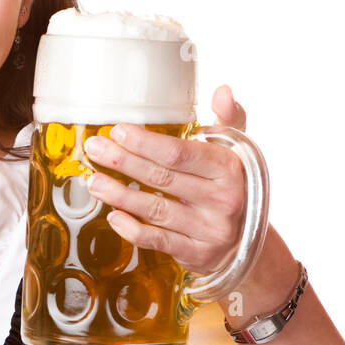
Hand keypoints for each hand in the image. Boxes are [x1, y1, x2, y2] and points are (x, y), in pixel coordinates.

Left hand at [82, 85, 248, 274]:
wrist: (250, 241)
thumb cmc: (234, 188)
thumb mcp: (238, 154)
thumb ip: (228, 121)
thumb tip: (223, 90)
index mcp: (230, 169)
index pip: (180, 153)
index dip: (145, 143)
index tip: (118, 131)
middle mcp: (223, 200)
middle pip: (162, 177)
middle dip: (123, 161)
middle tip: (95, 148)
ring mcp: (210, 230)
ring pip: (155, 209)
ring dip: (119, 194)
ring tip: (94, 181)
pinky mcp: (197, 254)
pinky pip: (158, 241)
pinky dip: (132, 229)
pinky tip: (113, 216)